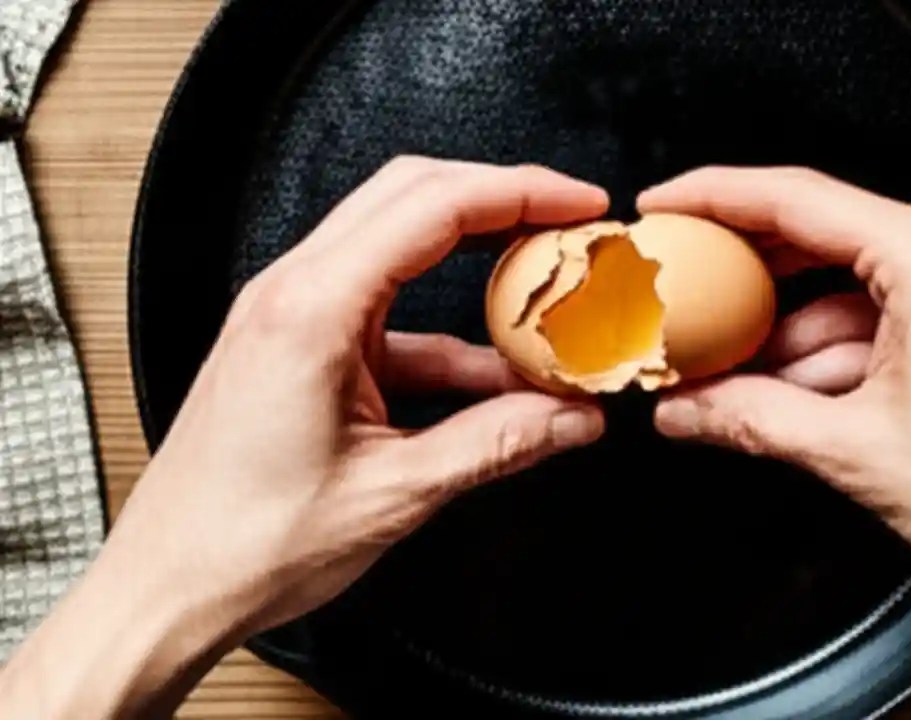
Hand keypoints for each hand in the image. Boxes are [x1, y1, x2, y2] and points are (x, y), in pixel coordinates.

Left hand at [0, 158, 608, 719]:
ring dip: (476, 266)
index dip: (520, 193)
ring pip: (399, 249)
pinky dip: (447, 333)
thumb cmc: (244, 543)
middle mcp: (293, 293)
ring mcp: (291, 316)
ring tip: (546, 300)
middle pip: (412, 197)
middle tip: (573, 222)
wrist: (166, 587)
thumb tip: (571, 418)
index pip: (432, 206)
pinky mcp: (298, 348)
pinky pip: (386, 313)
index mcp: (311, 310)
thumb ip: (495, 444)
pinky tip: (499, 377)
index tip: (581, 205)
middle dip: (503, 201)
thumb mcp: (393, 493)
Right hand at [638, 166, 910, 719]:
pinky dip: (833, 348)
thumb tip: (689, 410)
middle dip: (746, 274)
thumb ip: (752, 419)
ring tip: (723, 365)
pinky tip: (783, 385)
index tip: (667, 203)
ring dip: (786, 328)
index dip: (717, 196)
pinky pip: (886, 315)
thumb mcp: (855, 451)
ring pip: (851, 287)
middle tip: (683, 287)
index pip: (801, 200)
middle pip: (823, 236)